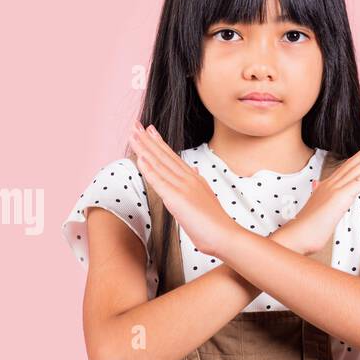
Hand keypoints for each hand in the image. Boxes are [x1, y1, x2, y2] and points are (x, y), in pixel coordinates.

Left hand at [128, 120, 239, 258]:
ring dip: (144, 147)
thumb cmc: (215, 223)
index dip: (158, 143)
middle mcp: (188, 178)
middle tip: (135, 123)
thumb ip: (198, 183)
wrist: (226, 236)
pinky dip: (148, 168)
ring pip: (159, 163)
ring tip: (133, 133)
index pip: (172, 157)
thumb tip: (195, 170)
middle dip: (147, 139)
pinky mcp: (177, 199)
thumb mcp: (205, 197)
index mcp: (194, 178)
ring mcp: (183, 187)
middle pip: (164, 155)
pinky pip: (159, 181)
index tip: (149, 129)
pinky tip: (140, 157)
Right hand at [281, 128, 359, 255]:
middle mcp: (332, 183)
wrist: (296, 236)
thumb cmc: (306, 227)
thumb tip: (316, 184)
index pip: (350, 165)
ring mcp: (336, 188)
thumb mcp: (315, 207)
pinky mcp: (340, 197)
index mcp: (327, 185)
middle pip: (357, 160)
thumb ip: (317, 193)